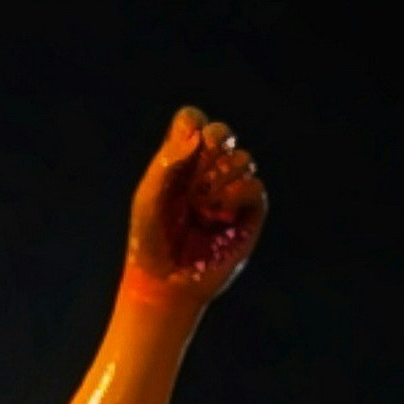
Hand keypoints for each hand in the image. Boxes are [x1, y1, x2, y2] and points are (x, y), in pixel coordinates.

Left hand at [123, 109, 265, 309]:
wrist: (165, 282)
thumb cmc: (149, 239)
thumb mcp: (149, 196)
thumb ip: (168, 161)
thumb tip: (199, 136)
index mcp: (179, 162)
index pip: (194, 121)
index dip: (194, 123)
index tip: (184, 145)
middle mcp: (207, 173)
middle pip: (223, 132)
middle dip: (215, 142)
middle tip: (198, 168)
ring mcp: (229, 193)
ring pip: (243, 157)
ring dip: (221, 175)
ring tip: (201, 203)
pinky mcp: (248, 215)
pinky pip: (255, 186)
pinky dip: (235, 194)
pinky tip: (216, 214)